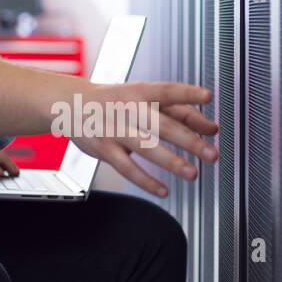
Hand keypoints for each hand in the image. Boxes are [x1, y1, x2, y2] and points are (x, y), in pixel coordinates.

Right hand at [67, 82, 218, 197]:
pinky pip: (127, 168)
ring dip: (171, 162)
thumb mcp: (142, 97)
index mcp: (139, 92)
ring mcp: (115, 129)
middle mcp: (127, 109)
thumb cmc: (114, 100)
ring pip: (145, 147)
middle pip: (161, 124)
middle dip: (188, 140)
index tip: (207, 97)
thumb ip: (177, 111)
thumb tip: (211, 128)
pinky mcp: (104, 148)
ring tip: (192, 174)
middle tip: (211, 154)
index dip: (186, 93)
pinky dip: (146, 181)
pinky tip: (164, 190)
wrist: (70, 102)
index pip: (166, 91)